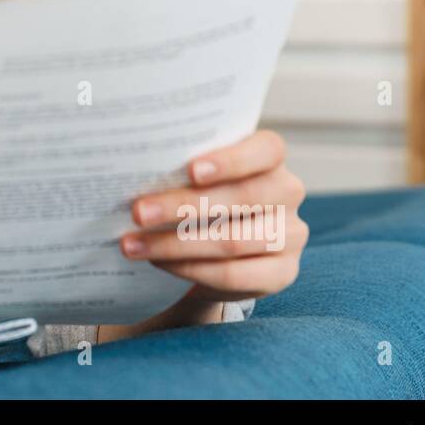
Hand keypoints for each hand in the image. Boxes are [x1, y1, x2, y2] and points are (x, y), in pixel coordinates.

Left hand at [121, 129, 306, 307]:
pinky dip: (189, 269)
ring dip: (175, 244)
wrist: (217, 248)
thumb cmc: (201, 195)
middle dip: (183, 205)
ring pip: (233, 240)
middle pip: (243, 197)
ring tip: (133, 244)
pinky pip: (232, 274)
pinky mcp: (282, 273)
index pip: (266, 150)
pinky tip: (158, 262)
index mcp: (271, 158)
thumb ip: (182, 168)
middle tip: (137, 212)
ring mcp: (291, 234)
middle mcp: (289, 192)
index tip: (190, 170)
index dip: (231, 160)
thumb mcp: (198, 176)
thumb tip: (137, 170)